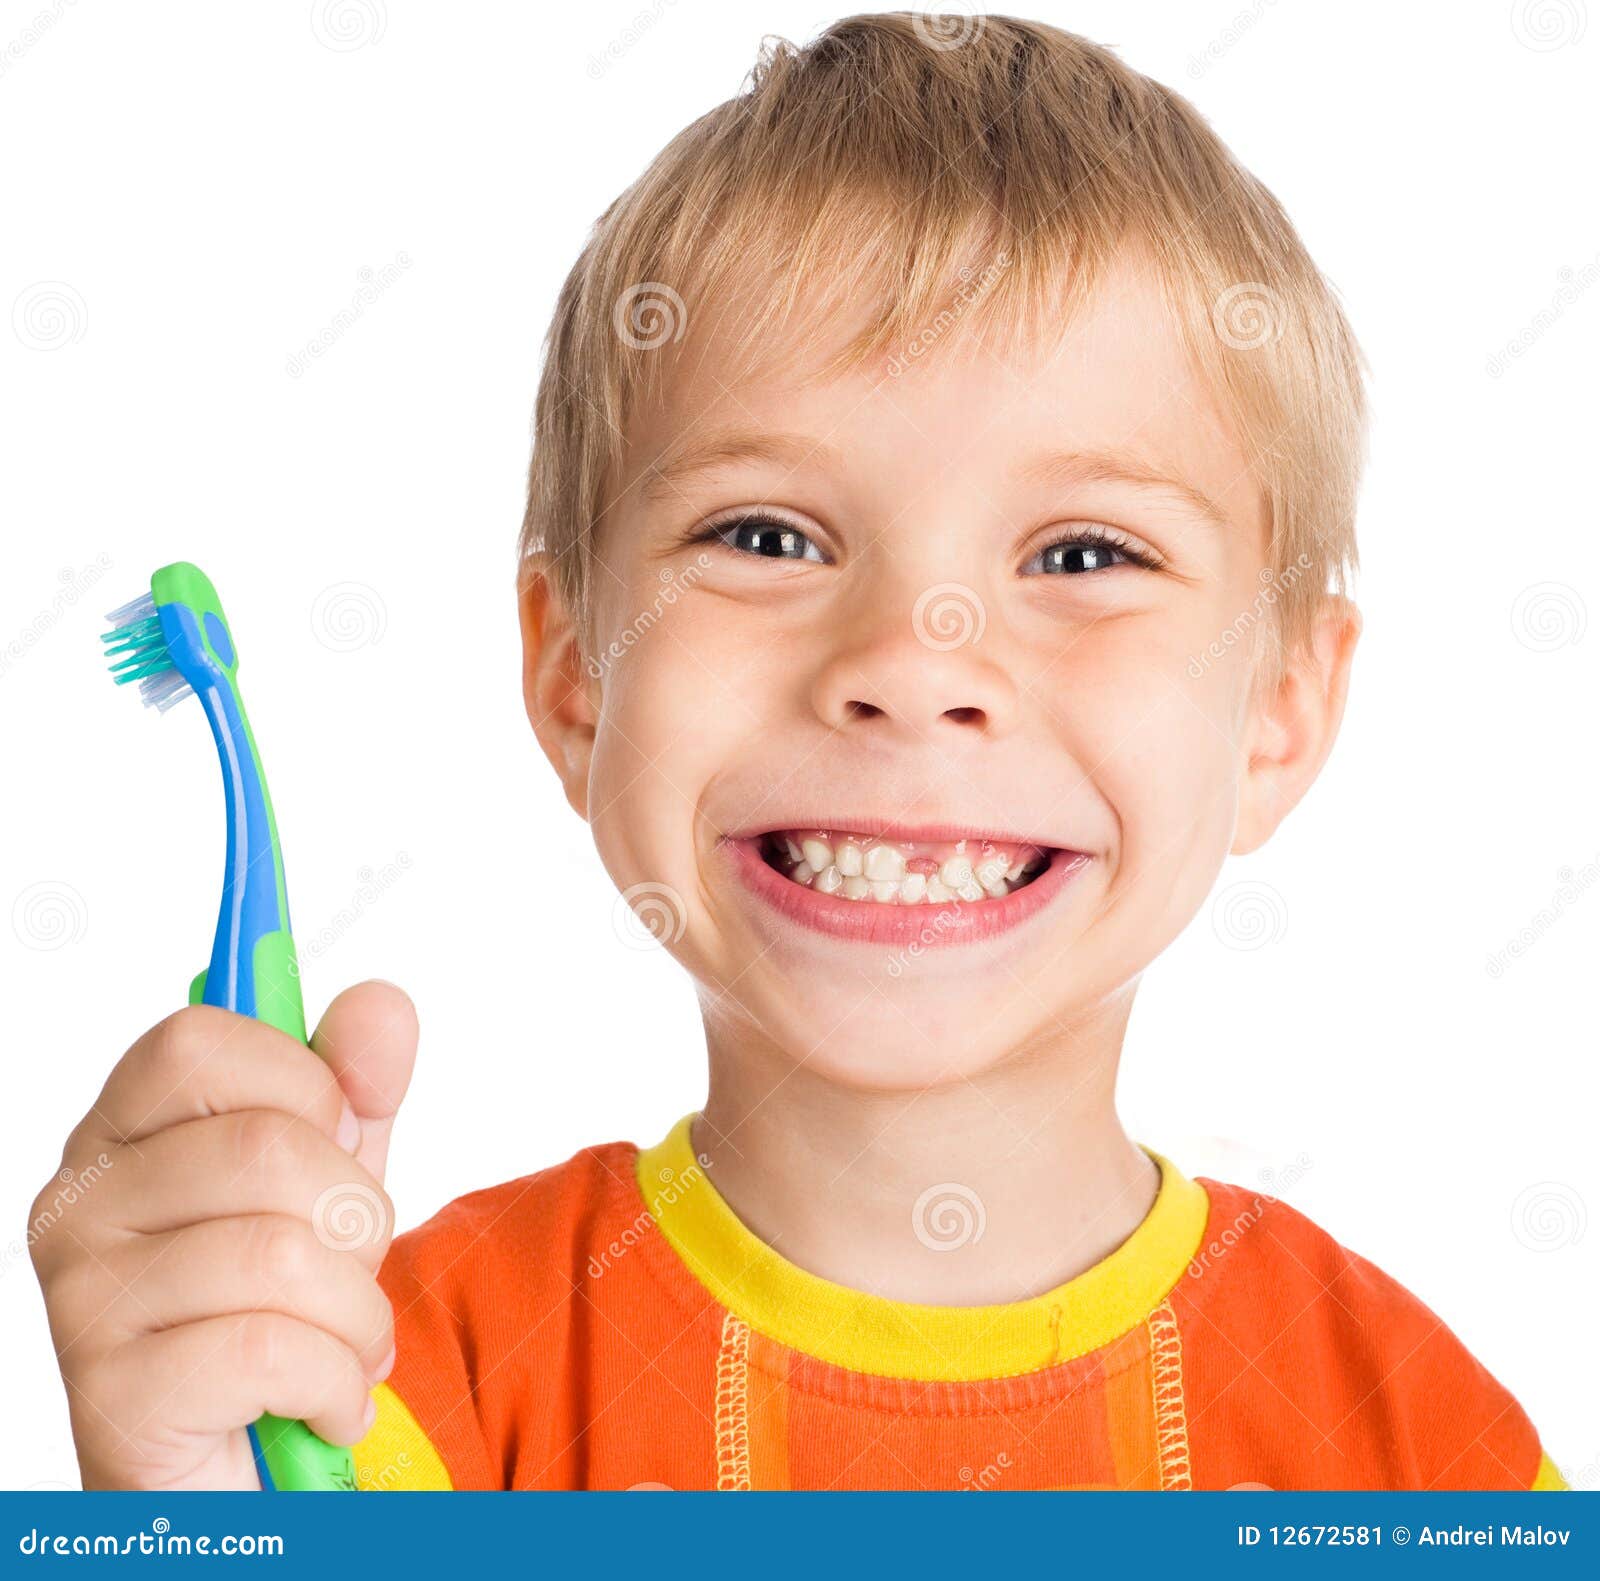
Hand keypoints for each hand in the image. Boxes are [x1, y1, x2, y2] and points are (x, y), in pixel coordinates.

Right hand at [30, 981, 417, 1490]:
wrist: (245, 1466)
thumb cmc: (283, 1299)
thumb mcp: (334, 1174)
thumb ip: (356, 1084)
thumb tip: (380, 1003)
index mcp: (121, 1130)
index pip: (196, 1040)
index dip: (303, 1083)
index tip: (334, 1138)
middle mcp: (77, 1203)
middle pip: (265, 1148)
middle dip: (357, 1214)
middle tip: (350, 1266)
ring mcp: (82, 1302)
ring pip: (280, 1255)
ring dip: (358, 1311)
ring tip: (348, 1343)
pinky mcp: (111, 1400)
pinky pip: (270, 1351)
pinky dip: (337, 1380)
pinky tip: (328, 1402)